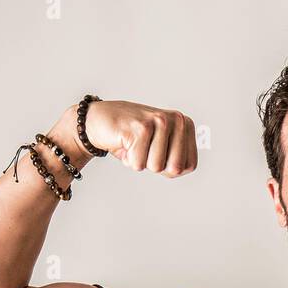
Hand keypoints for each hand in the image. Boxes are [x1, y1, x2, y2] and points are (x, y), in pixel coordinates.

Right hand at [78, 100, 197, 175]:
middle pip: (175, 168)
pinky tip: (124, 142)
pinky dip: (128, 159)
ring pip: (157, 166)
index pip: (189, 166)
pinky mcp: (141, 127)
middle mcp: (177, 119)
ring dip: (140, 161)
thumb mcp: (162, 149)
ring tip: (134, 144)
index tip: (157, 151)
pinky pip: (139, 163)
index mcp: (186, 125)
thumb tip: (178, 168)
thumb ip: (177, 160)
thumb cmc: (133, 138)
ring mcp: (159, 121)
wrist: (99, 120)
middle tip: (145, 148)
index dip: (170, 168)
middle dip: (156, 166)